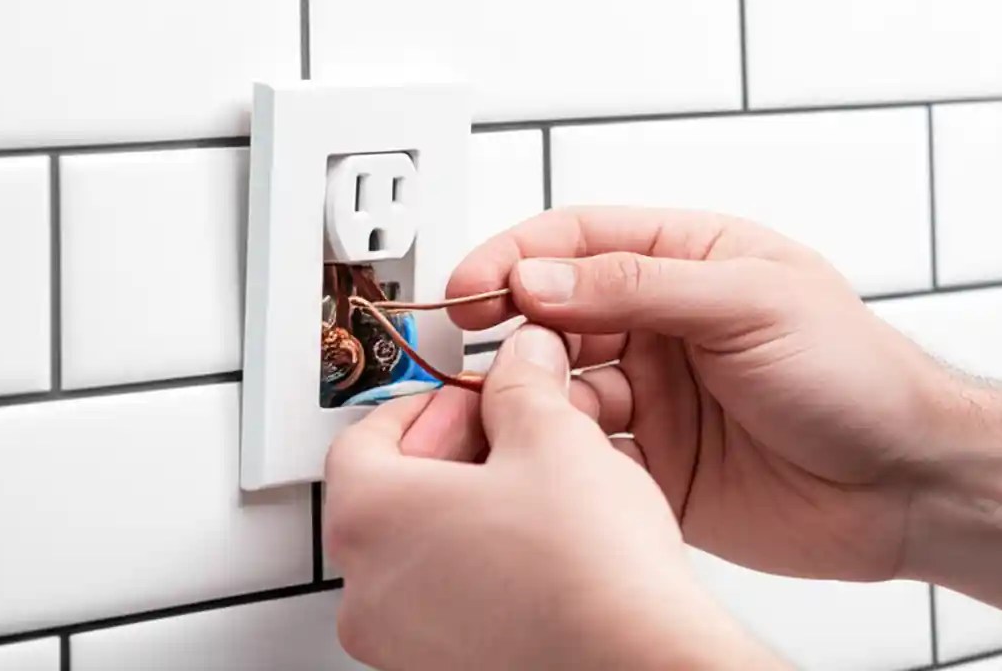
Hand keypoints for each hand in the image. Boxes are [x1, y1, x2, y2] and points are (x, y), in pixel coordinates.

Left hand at [324, 325, 778, 669]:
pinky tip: (543, 549)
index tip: (469, 394)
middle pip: (388, 494)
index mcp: (371, 517)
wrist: (636, 662)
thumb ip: (523, 384)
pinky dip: (481, 566)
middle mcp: (368, 591)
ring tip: (536, 489)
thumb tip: (522, 362)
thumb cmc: (588, 570)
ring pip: (420, 551)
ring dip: (468, 510)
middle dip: (451, 451)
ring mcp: (402, 642)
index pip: (364, 436)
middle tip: (507, 430)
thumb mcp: (553, 436)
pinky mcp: (446, 669)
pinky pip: (447, 602)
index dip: (426, 402)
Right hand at [445, 207, 952, 580]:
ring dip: (532, 398)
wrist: (906, 486)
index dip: (518, 257)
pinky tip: (557, 459)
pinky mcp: (654, 464)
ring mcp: (656, 397)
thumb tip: (540, 277)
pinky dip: (558, 456)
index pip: (579, 242)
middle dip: (511, 333)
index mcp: (689, 263)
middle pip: (555, 315)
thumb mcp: (751, 302)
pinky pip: (583, 455)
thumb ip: (640, 287)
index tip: (472, 285)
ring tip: (524, 413)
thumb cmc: (859, 376)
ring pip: (560, 389)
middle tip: (475, 356)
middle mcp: (664, 327)